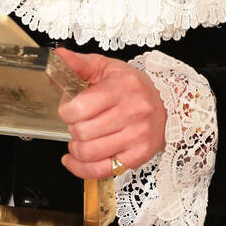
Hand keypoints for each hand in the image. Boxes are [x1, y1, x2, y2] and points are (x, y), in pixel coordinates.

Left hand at [53, 46, 166, 179]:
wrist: (167, 106)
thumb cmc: (132, 87)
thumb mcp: (108, 68)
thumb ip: (80, 63)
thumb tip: (58, 55)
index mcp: (122, 87)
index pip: (80, 108)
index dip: (66, 112)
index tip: (69, 109)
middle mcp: (134, 112)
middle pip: (82, 132)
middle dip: (73, 129)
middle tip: (78, 123)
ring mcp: (138, 136)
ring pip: (89, 153)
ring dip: (76, 148)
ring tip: (80, 140)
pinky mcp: (139, 156)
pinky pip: (101, 170)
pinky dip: (82, 168)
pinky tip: (75, 159)